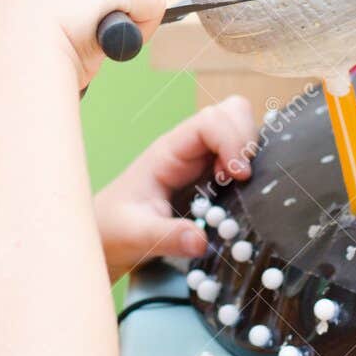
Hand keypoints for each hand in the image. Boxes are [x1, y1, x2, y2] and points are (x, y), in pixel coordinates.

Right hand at [0, 0, 163, 89]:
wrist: (13, 57)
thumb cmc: (16, 42)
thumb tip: (99, 1)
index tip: (68, 16)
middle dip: (107, 5)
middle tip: (76, 30)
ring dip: (117, 18)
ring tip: (80, 34)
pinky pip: (153, 8)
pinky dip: (138, 33)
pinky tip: (102, 39)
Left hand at [93, 96, 258, 279]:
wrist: (107, 234)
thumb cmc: (116, 229)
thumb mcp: (137, 235)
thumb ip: (167, 237)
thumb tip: (200, 242)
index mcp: (168, 152)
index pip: (209, 122)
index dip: (232, 140)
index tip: (239, 176)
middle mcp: (187, 147)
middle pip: (230, 113)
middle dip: (246, 139)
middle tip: (242, 178)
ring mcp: (200, 157)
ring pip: (238, 128)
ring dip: (249, 151)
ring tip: (238, 185)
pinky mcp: (209, 172)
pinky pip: (238, 153)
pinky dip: (248, 165)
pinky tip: (237, 191)